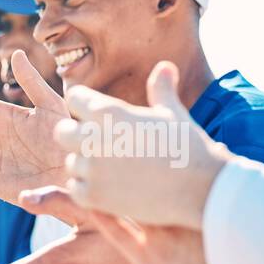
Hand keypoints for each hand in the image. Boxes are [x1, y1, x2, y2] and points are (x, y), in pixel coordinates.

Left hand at [56, 61, 231, 228]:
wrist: (201, 188)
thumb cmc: (189, 146)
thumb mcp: (173, 112)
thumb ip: (160, 89)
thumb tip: (165, 67)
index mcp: (109, 112)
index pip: (75, 98)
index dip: (86, 105)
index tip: (98, 116)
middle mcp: (94, 138)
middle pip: (62, 132)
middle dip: (77, 136)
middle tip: (99, 144)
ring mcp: (92, 169)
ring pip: (71, 163)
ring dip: (86, 166)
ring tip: (112, 168)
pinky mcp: (95, 197)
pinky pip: (76, 189)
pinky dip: (89, 189)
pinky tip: (110, 187)